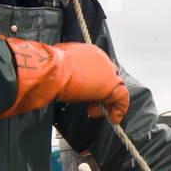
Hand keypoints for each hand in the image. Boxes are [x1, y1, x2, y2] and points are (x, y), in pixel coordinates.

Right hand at [0, 37, 128, 122]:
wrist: (50, 70)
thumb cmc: (48, 67)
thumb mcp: (58, 65)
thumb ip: (64, 70)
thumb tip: (57, 76)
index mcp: (89, 52)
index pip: (99, 68)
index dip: (94, 82)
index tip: (87, 93)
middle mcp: (101, 58)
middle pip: (109, 77)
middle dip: (101, 92)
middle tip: (91, 104)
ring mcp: (107, 71)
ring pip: (116, 88)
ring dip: (107, 102)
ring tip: (95, 111)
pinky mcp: (110, 85)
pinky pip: (121, 99)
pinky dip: (118, 110)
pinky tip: (112, 119)